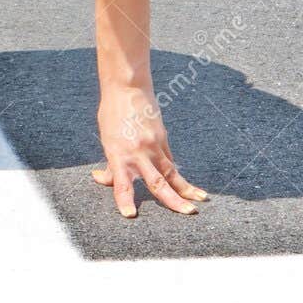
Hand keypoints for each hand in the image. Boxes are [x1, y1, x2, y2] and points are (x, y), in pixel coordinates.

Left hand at [92, 83, 209, 218]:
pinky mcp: (163, 138)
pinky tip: (187, 186)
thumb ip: (110, 163)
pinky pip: (170, 160)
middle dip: (173, 200)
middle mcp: (138, 152)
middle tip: (188, 213)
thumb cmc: (111, 113)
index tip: (130, 215)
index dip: (125, 200)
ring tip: (200, 201)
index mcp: (119, 154)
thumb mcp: (106, 140)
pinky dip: (176, 174)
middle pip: (158, 182)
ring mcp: (154, 145)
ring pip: (172, 172)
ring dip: (186, 189)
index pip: (121, 184)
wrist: (127, 87)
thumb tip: (101, 178)